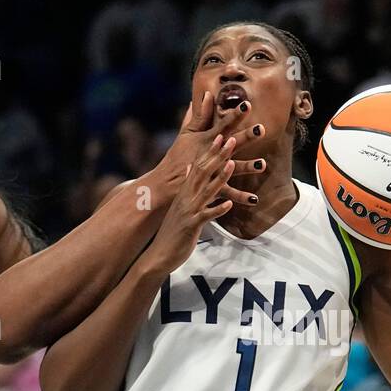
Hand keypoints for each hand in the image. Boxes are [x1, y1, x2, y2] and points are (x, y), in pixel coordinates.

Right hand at [145, 134, 236, 274]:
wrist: (158, 254)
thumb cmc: (174, 233)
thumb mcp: (183, 209)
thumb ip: (192, 194)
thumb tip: (197, 179)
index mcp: (185, 192)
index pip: (200, 166)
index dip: (212, 151)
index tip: (224, 136)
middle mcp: (186, 197)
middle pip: (204, 172)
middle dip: (218, 155)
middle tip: (232, 139)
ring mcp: (189, 210)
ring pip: (207, 190)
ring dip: (220, 177)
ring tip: (232, 164)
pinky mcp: (191, 225)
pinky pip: (206, 216)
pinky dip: (218, 209)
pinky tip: (230, 204)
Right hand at [151, 91, 265, 208]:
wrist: (164, 186)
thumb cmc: (177, 158)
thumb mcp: (187, 134)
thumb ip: (200, 115)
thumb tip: (207, 94)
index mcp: (207, 141)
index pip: (223, 125)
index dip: (234, 115)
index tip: (247, 104)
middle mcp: (210, 156)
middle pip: (231, 144)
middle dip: (245, 136)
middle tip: (261, 129)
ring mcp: (211, 173)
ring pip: (231, 170)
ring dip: (246, 167)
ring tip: (262, 165)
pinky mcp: (211, 192)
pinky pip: (227, 194)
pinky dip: (239, 197)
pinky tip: (254, 199)